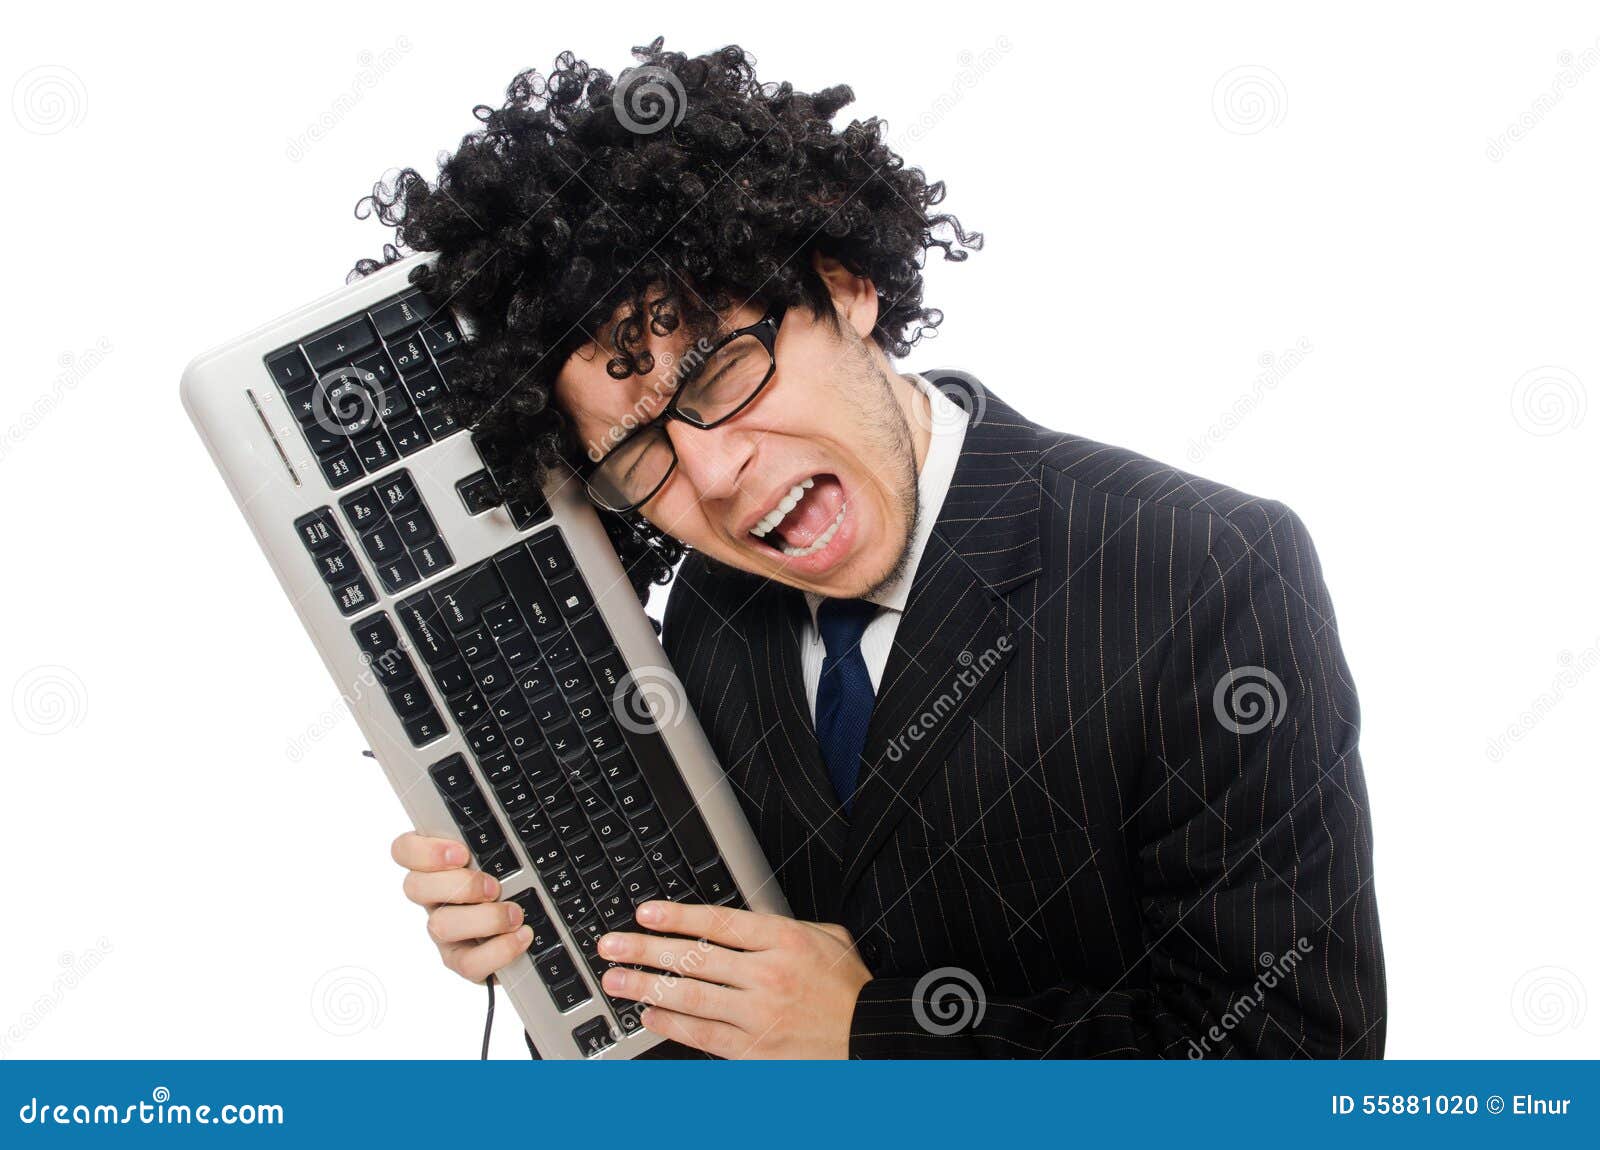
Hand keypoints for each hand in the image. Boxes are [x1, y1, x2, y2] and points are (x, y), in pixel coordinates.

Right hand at [390, 831, 532, 982]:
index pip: (404, 850)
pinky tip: (522, 934)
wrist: (531, 926)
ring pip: (439, 926)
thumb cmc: (513, 880)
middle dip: (458, 885)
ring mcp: (445, 932)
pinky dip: (499, 950)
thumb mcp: (503, 851)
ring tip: (513, 913)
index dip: (425, 852)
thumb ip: (491, 837)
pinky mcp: (462, 961)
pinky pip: (467, 964)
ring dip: (483, 918)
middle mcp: (434, 898)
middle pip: (414, 888)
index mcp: (437, 865)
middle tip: (493, 886)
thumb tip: (505, 816)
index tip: (461, 853)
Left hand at [596, 901, 872, 1058]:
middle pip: (694, 959)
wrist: (871, 1038)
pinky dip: (673, 1025)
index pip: (718, 924)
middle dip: (645, 951)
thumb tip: (735, 918)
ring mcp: (759, 1016)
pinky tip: (650, 1015)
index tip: (645, 913)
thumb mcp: (826, 936)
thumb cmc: (848, 986)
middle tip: (611, 946)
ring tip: (616, 981)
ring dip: (647, 988)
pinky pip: (704, 1036)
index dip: (677, 916)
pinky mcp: (755, 1051)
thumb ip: (780, 924)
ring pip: (691, 998)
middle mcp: (768, 976)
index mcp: (785, 940)